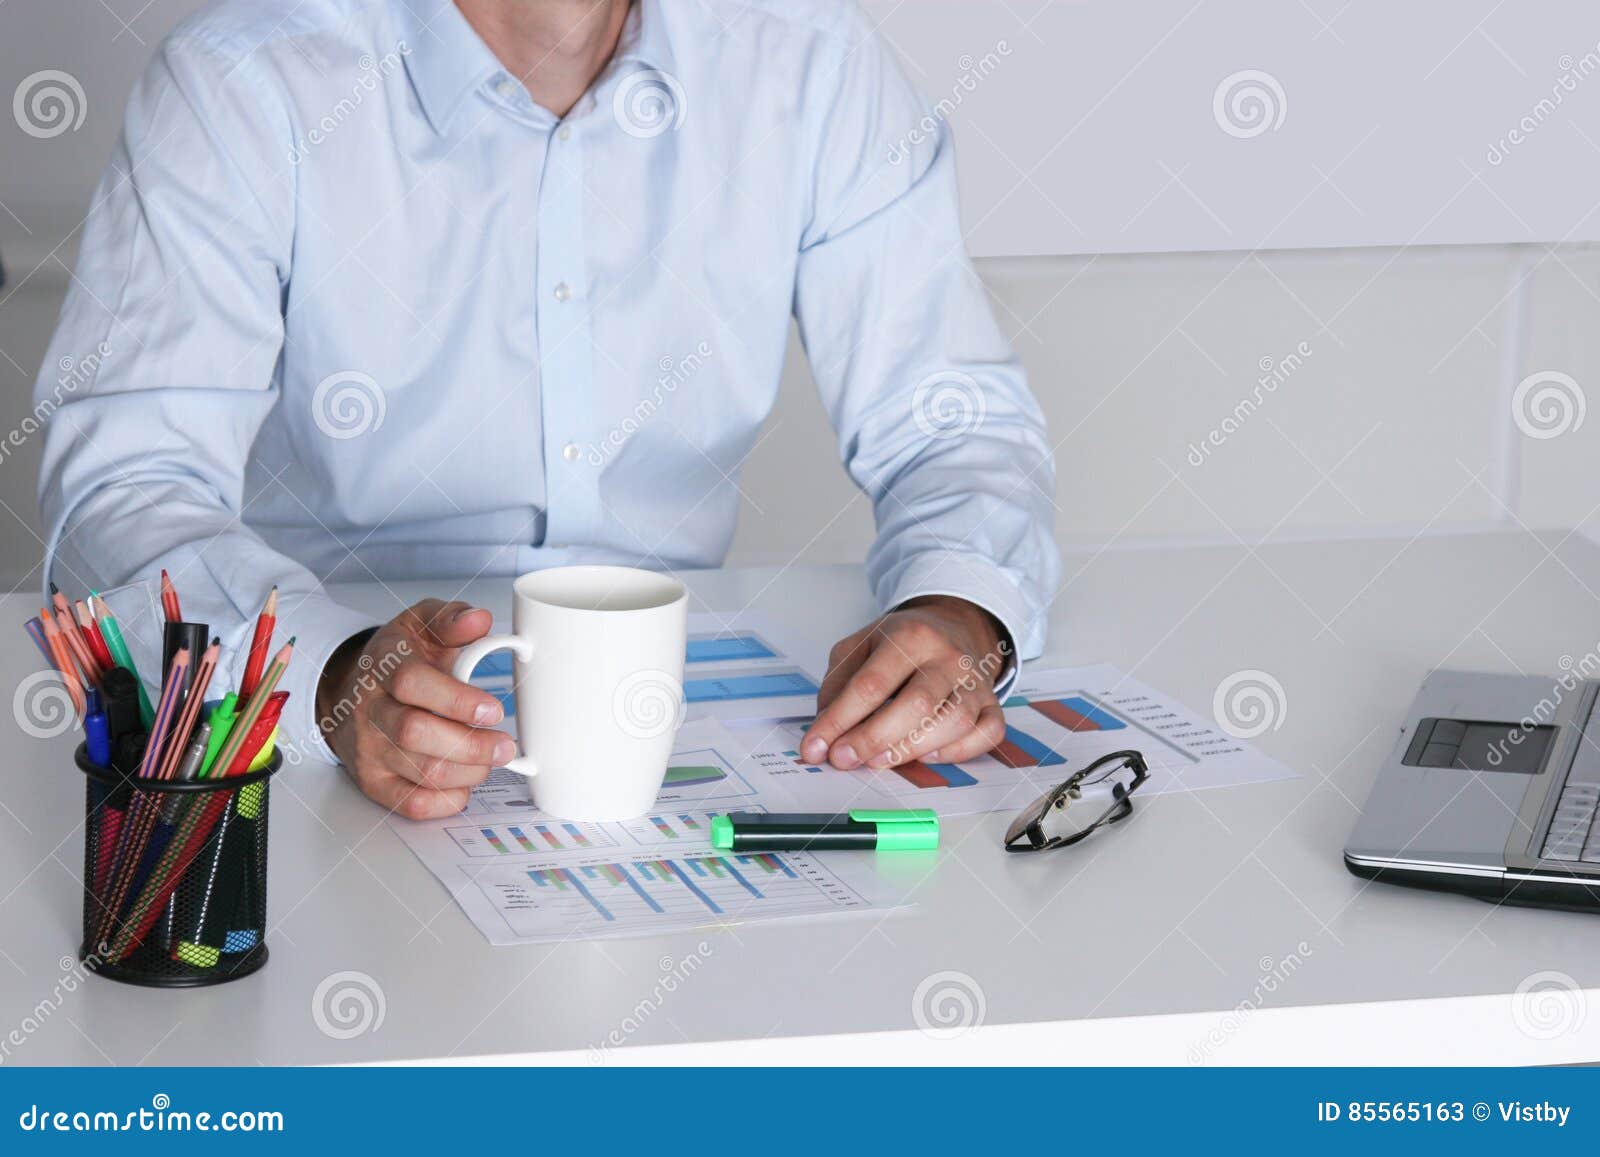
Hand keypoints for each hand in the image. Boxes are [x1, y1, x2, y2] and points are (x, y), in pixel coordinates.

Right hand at [317, 598, 513, 818]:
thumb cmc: (397, 660)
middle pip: (415, 733)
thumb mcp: (421, 625)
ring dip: (469, 771)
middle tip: (505, 746)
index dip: (456, 700)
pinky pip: (413, 803)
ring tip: (492, 758)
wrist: (351, 692)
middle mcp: (369, 710)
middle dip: (471, 744)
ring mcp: (369, 749)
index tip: (493, 710)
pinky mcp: (374, 782)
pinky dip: (449, 799)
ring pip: (421, 772)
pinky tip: (466, 780)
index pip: (411, 683)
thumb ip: (452, 619)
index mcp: (383, 666)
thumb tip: (478, 620)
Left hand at [801, 596, 1010, 770]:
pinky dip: (958, 752)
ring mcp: (975, 681)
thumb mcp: (858, 647)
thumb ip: (837, 687)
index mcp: (910, 635)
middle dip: (873, 739)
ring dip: (911, 750)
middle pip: (916, 705)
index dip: (839, 720)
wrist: (951, 626)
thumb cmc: (900, 643)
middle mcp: (948, 657)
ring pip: (954, 722)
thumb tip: (824, 736)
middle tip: (844, 759)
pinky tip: (927, 756)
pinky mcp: (992, 703)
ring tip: (878, 761)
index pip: (871, 684)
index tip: (816, 747)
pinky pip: (987, 734)